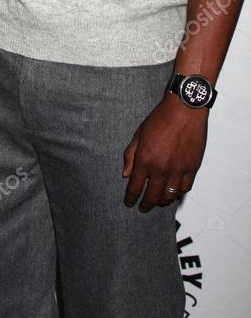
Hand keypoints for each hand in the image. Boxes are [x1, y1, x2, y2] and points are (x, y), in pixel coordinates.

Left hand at [123, 94, 207, 211]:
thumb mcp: (138, 134)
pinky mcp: (192, 168)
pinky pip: (184, 189)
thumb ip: (130, 156)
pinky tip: (173, 192)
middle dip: (145, 204)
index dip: (131, 197)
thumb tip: (125, 174)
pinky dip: (178, 194)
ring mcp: (178, 170)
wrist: (184, 110)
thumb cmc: (160, 119)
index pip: (135, 186)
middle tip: (143, 207)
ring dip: (162, 202)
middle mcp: (161, 169)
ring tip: (157, 202)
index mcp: (145, 160)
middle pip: (152, 196)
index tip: (129, 202)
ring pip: (169, 196)